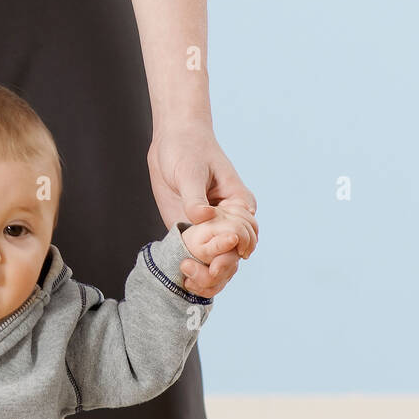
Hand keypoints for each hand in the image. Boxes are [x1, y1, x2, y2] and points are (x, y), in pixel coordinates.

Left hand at [147, 119, 257, 291]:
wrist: (173, 141)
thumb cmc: (188, 148)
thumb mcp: (190, 171)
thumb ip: (195, 198)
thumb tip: (201, 217)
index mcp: (238, 204)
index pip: (245, 236)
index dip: (234, 251)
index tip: (219, 255)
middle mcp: (228, 220)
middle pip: (233, 255)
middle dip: (221, 269)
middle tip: (199, 272)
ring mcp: (209, 229)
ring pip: (217, 262)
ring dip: (208, 276)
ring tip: (188, 277)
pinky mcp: (190, 232)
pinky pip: (197, 258)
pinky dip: (194, 271)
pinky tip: (183, 276)